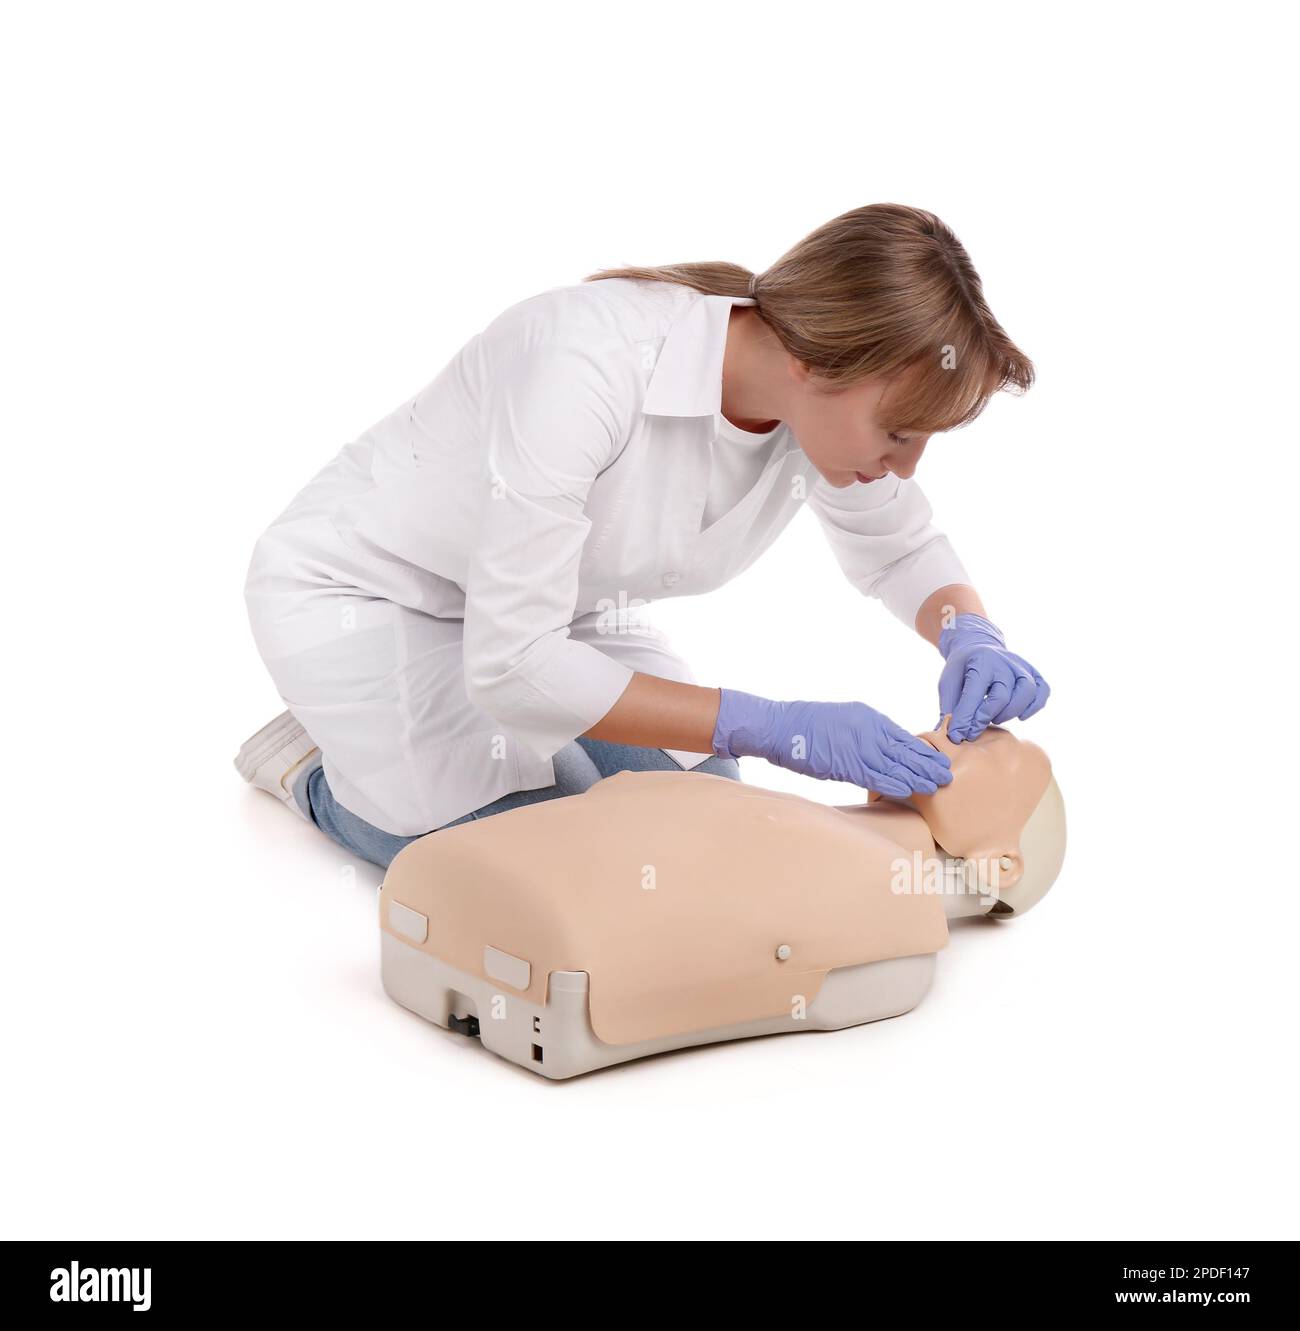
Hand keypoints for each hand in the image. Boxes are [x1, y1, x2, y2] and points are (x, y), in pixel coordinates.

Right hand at [713, 689, 951, 797]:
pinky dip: (895, 783)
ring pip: (896, 764)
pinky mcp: (847, 763)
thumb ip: (864, 734)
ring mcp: (859, 746)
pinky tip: (910, 790)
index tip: (939, 759)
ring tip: (938, 785)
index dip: (923, 750)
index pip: (903, 737)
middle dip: (928, 764)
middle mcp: (869, 730)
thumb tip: (881, 749)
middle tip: (948, 774)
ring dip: (918, 776)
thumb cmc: (806, 724)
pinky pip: (876, 775)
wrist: (781, 726)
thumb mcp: (843, 719)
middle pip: (906, 750)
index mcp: (869, 718)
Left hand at [937, 613, 1048, 741]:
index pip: (974, 694)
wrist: (977, 647)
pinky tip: (1020, 715)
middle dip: (985, 718)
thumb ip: (948, 707)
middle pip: (1002, 695)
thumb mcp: (948, 683)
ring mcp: (1020, 666)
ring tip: (995, 719)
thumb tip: (946, 735)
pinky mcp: (1033, 672)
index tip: (956, 735)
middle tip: (973, 730)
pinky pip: (1042, 690)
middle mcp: (1003, 662)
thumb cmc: (962, 669)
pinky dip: (1034, 706)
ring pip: (1026, 692)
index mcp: (979, 662)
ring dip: (1011, 712)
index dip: (965, 718)